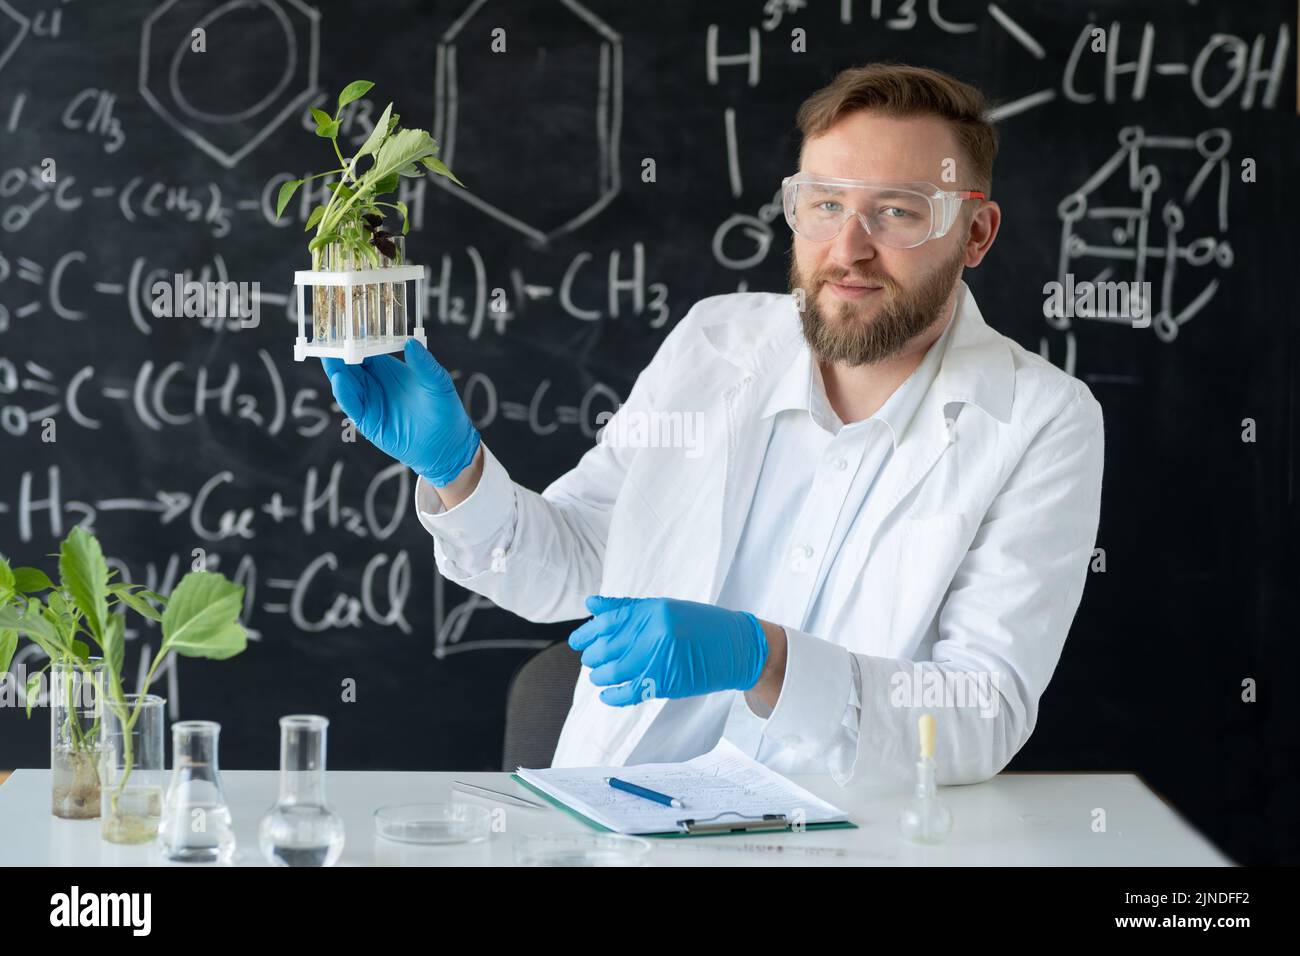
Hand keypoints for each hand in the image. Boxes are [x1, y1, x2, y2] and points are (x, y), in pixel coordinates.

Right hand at [321, 338, 479, 486]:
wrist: (446, 444)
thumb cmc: (444, 409)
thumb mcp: (438, 382)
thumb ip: (425, 364)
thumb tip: (411, 342)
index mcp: (388, 368)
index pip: (366, 348)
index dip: (356, 337)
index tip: (346, 323)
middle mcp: (374, 382)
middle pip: (350, 363)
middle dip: (338, 351)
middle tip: (327, 337)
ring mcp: (369, 401)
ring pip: (346, 382)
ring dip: (337, 370)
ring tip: (330, 357)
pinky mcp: (367, 420)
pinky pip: (352, 405)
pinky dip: (344, 393)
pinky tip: (340, 382)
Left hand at [568, 595, 768, 705]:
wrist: (738, 646)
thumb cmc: (701, 625)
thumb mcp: (665, 608)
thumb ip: (627, 607)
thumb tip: (591, 604)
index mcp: (653, 610)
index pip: (607, 622)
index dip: (586, 633)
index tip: (577, 642)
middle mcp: (654, 632)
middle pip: (607, 648)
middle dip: (593, 657)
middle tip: (591, 660)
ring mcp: (660, 658)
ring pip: (614, 671)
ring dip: (600, 676)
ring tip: (600, 676)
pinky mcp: (666, 681)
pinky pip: (629, 692)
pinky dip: (613, 696)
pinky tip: (607, 695)